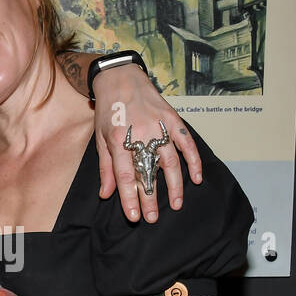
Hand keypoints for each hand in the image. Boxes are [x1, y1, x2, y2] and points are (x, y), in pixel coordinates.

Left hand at [91, 67, 203, 222]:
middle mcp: (140, 134)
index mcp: (118, 140)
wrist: (120, 78)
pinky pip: (186, 143)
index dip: (130, 198)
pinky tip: (196, 178)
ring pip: (170, 162)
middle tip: (153, 218)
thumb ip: (105, 167)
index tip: (134, 216)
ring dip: (174, 185)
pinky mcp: (172, 119)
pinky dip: (193, 161)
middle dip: (150, 198)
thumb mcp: (100, 138)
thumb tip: (106, 194)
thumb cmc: (108, 110)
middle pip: (148, 172)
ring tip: (176, 204)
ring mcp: (158, 126)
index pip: (126, 176)